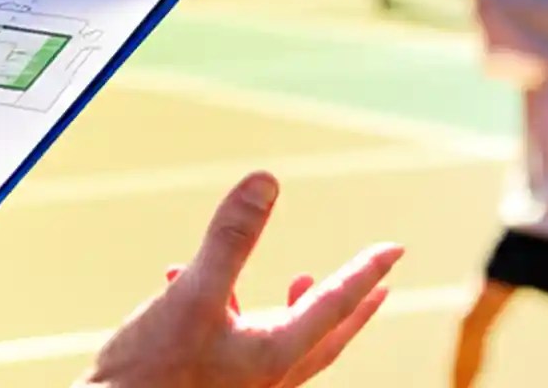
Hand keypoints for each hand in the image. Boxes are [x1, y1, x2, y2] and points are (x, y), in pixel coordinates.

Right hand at [76, 171, 404, 387]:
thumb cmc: (152, 372)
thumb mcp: (193, 293)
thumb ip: (231, 240)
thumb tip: (266, 181)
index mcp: (275, 354)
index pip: (336, 303)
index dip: (366, 270)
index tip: (395, 249)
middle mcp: (266, 376)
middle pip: (326, 336)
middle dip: (352, 307)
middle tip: (381, 287)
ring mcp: (238, 384)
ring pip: (283, 342)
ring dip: (295, 309)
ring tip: (298, 280)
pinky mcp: (207, 384)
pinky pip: (235, 344)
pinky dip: (230, 311)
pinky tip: (187, 282)